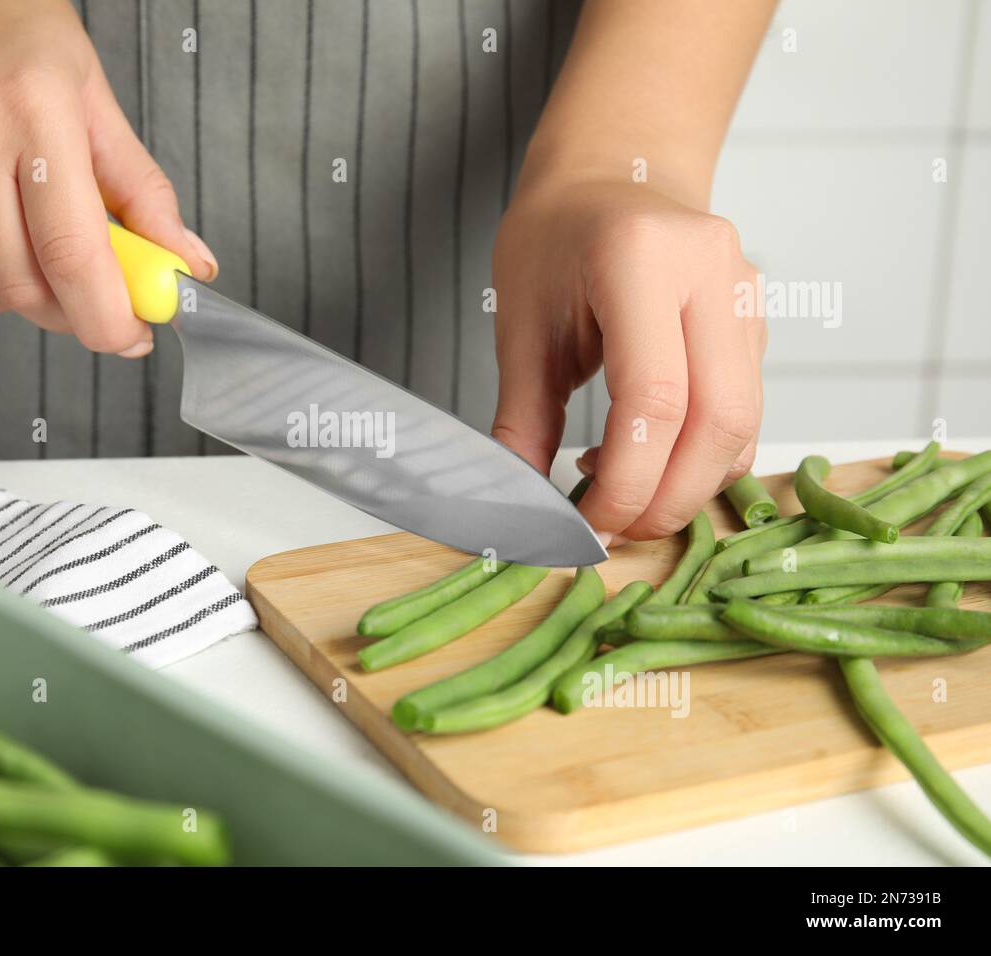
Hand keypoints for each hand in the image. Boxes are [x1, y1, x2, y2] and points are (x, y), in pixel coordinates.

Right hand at [0, 0, 216, 356]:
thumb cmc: (15, 34)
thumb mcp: (97, 99)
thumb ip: (143, 192)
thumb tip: (184, 264)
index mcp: (32, 110)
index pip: (72, 250)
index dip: (108, 314)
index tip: (135, 334)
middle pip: (26, 284)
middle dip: (77, 316)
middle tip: (110, 306)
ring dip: (37, 299)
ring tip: (60, 260)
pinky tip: (13, 237)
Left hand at [491, 179, 766, 543]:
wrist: (615, 174)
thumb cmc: (556, 239)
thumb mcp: (520, 323)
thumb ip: (522, 417)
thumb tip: (520, 507)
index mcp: (642, 259)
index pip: (656, 399)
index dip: (626, 481)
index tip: (587, 525)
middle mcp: (711, 273)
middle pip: (719, 421)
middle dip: (668, 499)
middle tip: (613, 531)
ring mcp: (746, 296)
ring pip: (744, 424)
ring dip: (689, 485)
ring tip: (624, 496)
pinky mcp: (757, 322)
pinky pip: (745, 410)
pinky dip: (703, 458)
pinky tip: (649, 458)